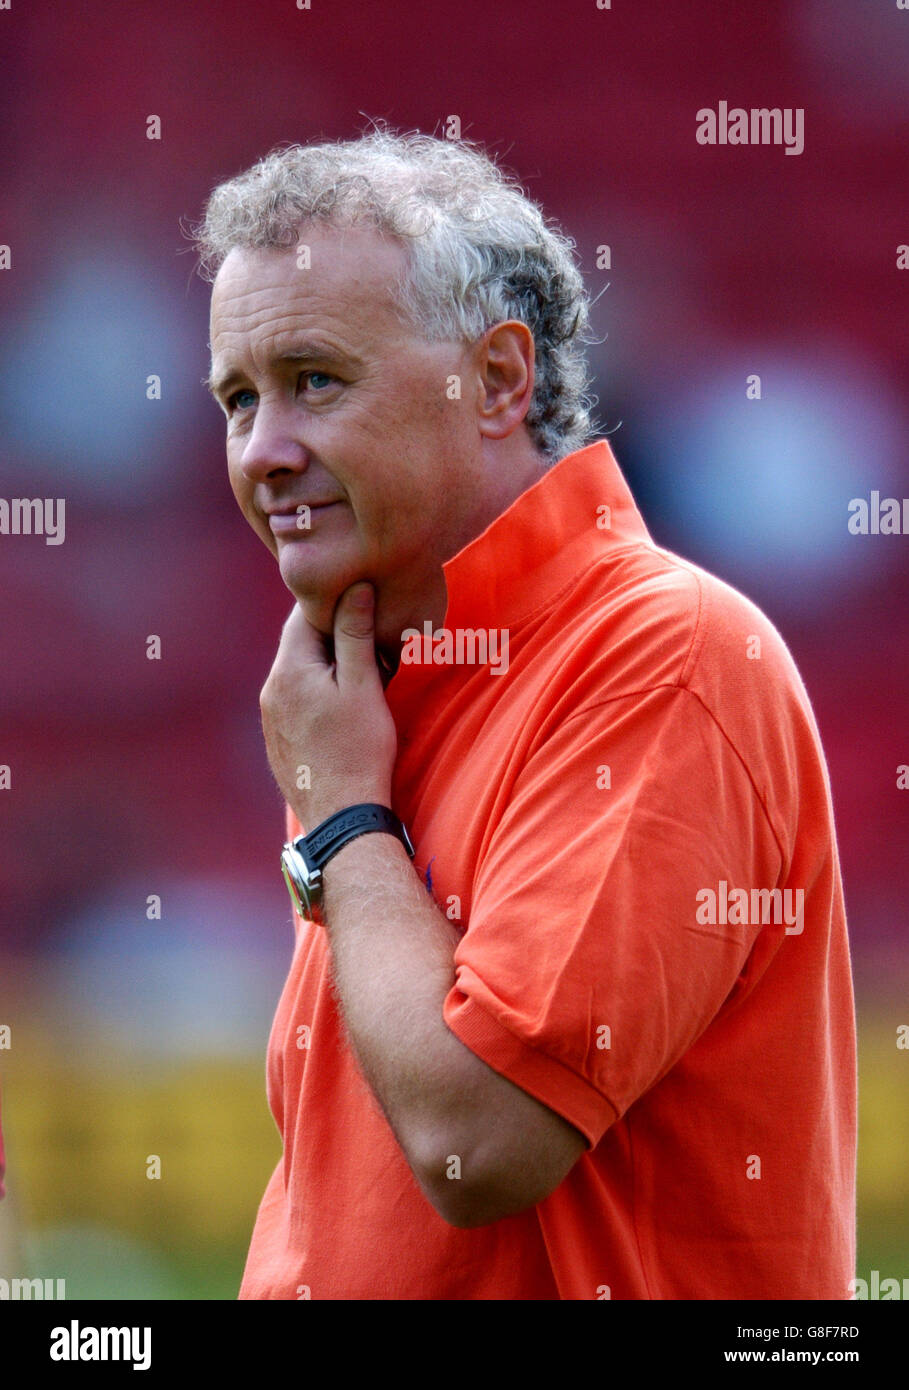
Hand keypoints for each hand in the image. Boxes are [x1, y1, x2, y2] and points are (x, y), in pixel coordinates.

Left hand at [259, 583, 397, 829]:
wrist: (340, 817)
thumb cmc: (359, 750)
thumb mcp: (363, 686)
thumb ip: (355, 634)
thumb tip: (354, 588)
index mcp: (288, 669)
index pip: (303, 615)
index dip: (333, 602)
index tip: (362, 600)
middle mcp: (270, 689)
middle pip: (300, 643)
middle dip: (332, 635)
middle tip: (370, 635)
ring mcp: (270, 717)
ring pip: (299, 673)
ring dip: (327, 665)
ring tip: (362, 672)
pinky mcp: (278, 739)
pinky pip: (296, 699)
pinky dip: (318, 691)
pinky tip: (343, 707)